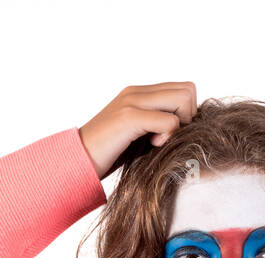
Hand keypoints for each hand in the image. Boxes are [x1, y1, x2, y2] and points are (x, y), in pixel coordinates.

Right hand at [79, 82, 197, 179]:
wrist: (76, 161)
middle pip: (188, 90)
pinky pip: (169, 121)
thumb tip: (186, 129)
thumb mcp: (136, 134)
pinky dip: (168, 137)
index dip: (186, 113)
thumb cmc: (107, 154)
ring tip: (159, 141)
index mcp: (138, 93)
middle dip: (188, 117)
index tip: (170, 133)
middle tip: (169, 137)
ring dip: (179, 125)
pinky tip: (151, 146)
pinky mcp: (129, 118)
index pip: (183, 88)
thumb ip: (155, 124)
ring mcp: (131, 102)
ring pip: (183, 99)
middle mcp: (136, 92)